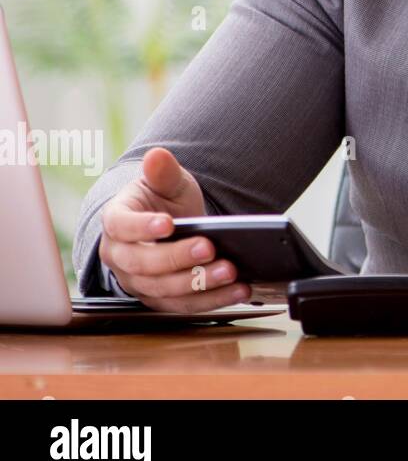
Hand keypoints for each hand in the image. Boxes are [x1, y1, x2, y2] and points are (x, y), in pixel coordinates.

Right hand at [97, 147, 250, 312]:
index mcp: (116, 223)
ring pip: (164, 290)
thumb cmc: (164, 201)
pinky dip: (212, 300)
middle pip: (143, 264)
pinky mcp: (160, 300)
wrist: (169, 225)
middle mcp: (121, 257)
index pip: (121, 226)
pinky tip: (238, 290)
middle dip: (177, 258)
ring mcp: (139, 283)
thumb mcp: (167, 182)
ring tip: (229, 271)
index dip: (142, 226)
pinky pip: (184, 305)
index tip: (168, 222)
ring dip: (199, 284)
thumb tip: (156, 155)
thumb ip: (163, 172)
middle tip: (209, 247)